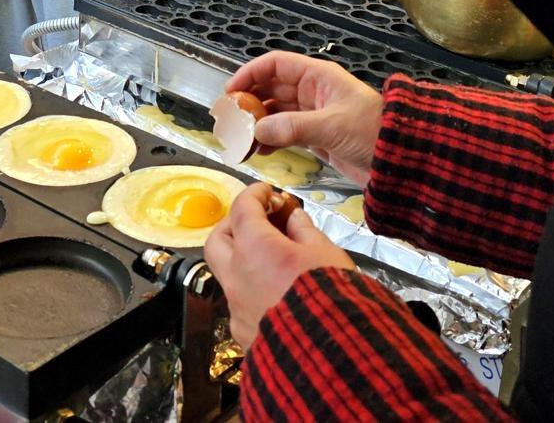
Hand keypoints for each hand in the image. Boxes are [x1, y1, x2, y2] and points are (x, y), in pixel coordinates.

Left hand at [205, 183, 354, 348]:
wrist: (335, 361)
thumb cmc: (334, 300)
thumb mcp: (327, 253)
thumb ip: (305, 231)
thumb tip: (293, 219)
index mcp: (255, 249)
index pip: (242, 208)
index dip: (255, 194)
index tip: (267, 192)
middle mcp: (237, 278)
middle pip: (218, 239)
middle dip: (234, 225)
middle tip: (256, 220)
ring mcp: (237, 310)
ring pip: (228, 276)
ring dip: (243, 262)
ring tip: (273, 260)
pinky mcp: (244, 337)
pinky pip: (241, 306)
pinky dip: (253, 292)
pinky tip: (277, 294)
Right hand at [227, 52, 382, 185]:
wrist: (400, 159)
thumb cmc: (373, 131)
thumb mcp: (332, 126)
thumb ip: (293, 127)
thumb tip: (257, 132)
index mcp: (318, 76)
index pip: (275, 65)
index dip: (250, 73)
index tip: (231, 91)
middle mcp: (312, 91)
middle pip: (271, 88)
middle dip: (249, 101)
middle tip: (229, 119)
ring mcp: (312, 114)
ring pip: (275, 112)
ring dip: (257, 123)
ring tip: (239, 138)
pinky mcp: (315, 136)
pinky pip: (284, 132)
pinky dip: (269, 139)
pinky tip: (258, 150)